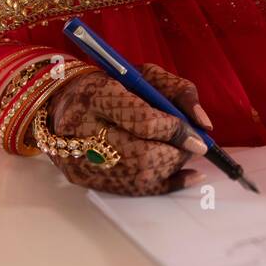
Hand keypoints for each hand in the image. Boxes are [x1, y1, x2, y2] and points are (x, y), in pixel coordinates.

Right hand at [43, 61, 213, 195]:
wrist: (62, 103)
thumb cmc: (111, 85)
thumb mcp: (143, 74)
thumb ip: (178, 91)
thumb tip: (204, 124)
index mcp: (98, 94)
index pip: (144, 120)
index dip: (177, 131)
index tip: (199, 137)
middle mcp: (83, 127)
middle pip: (141, 155)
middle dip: (176, 155)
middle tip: (192, 148)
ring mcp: (79, 158)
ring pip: (137, 177)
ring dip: (171, 170)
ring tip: (181, 156)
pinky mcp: (82, 178)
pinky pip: (129, 191)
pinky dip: (164, 186)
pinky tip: (185, 177)